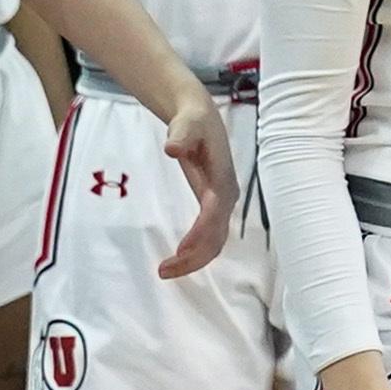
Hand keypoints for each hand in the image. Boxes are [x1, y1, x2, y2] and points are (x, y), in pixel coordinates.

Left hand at [156, 98, 235, 277]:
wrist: (201, 118)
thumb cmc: (193, 121)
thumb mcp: (186, 123)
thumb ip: (180, 135)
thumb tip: (171, 148)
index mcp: (223, 179)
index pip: (214, 213)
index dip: (199, 233)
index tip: (180, 250)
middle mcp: (226, 196)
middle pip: (216, 236)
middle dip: (194, 257)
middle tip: (164, 270)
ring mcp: (221, 204)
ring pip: (214, 242)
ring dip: (193, 260)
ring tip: (165, 271)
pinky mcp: (212, 207)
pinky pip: (208, 237)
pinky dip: (195, 253)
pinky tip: (177, 259)